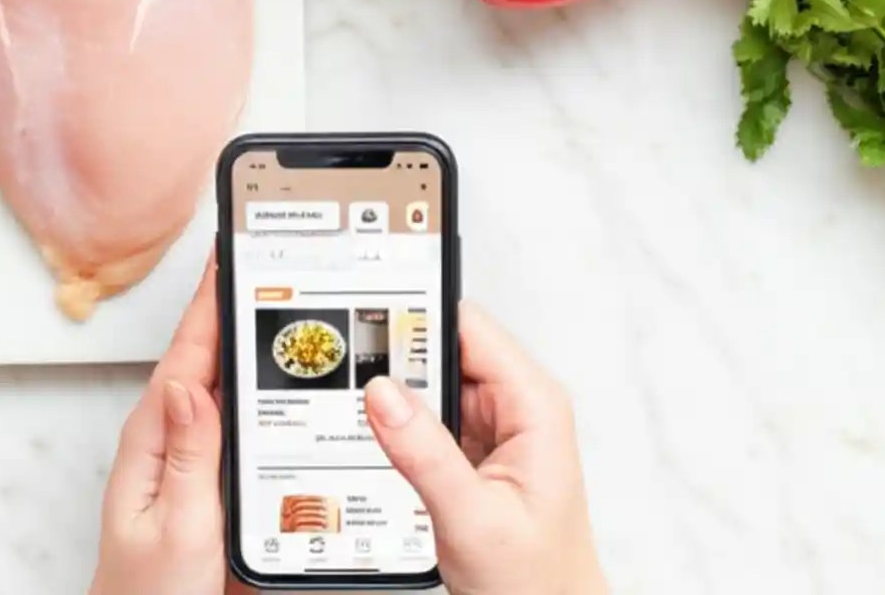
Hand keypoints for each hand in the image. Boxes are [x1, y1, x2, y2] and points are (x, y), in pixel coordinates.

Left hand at [90, 259, 254, 594]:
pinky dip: (255, 383)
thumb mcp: (177, 525)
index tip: (228, 257)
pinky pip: (235, 414)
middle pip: (205, 356)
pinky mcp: (207, 472)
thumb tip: (191, 384)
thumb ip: (188, 456)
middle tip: (262, 257)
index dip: (209, 303)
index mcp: (153, 439)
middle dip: (232, 304)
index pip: (186, 354)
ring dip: (245, 338)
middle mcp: (169, 437)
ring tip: (276, 295)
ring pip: (222, 381)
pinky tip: (278, 372)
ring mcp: (189, 453)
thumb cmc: (152, 593)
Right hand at [364, 302, 607, 594]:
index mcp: (534, 405)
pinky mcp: (474, 450)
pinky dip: (402, 426)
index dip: (419, 316)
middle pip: (446, 350)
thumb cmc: (536, 582)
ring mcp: (496, 427)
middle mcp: (518, 406)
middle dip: (399, 361)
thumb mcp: (472, 518)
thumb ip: (425, 454)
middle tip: (348, 374)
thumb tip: (383, 393)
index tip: (366, 320)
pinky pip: (430, 418)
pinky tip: (379, 441)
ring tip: (359, 411)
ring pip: (432, 384)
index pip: (470, 328)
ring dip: (397, 397)